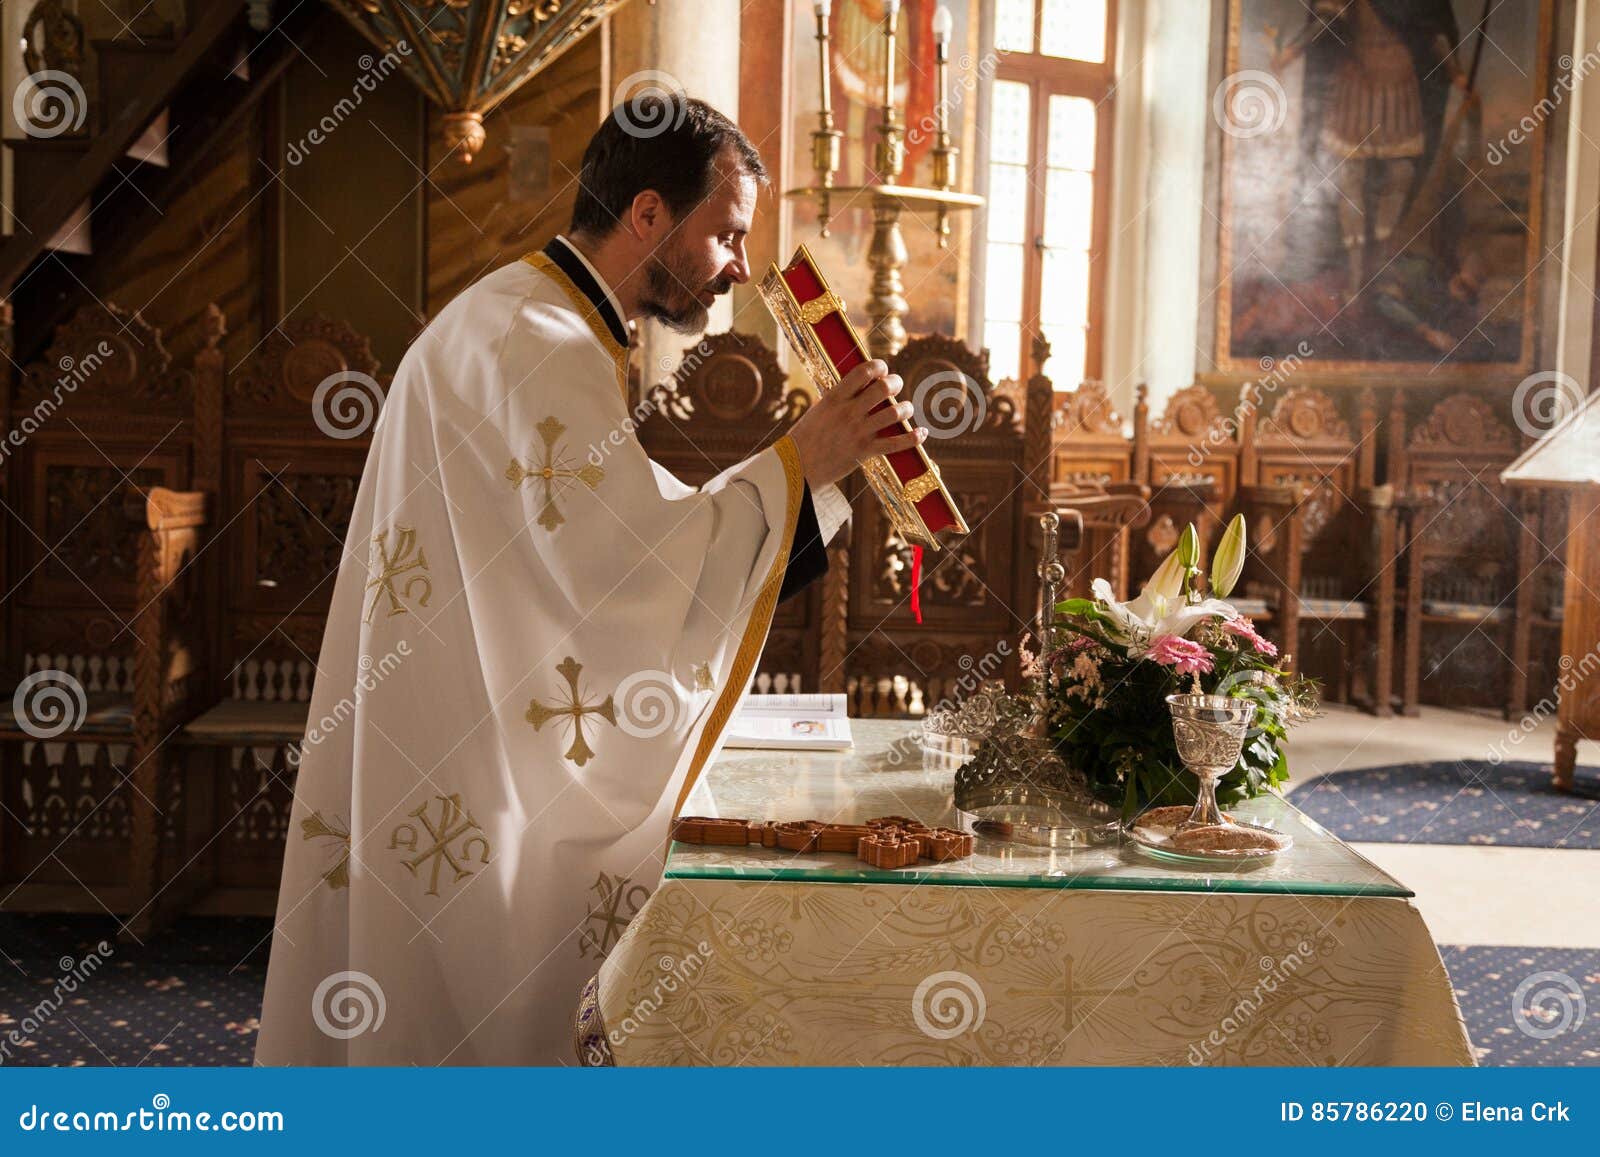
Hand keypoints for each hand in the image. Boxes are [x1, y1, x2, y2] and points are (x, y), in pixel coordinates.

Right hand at [787, 359, 926, 488]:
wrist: (796, 468)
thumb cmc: (805, 438)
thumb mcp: (818, 410)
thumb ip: (838, 398)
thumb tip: (857, 385)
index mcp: (834, 398)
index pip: (863, 372)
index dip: (878, 366)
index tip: (882, 369)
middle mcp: (848, 413)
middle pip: (883, 388)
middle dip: (895, 382)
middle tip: (895, 385)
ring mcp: (858, 432)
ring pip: (894, 413)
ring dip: (905, 408)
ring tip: (905, 408)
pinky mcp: (864, 452)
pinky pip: (896, 444)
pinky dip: (913, 438)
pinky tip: (921, 432)